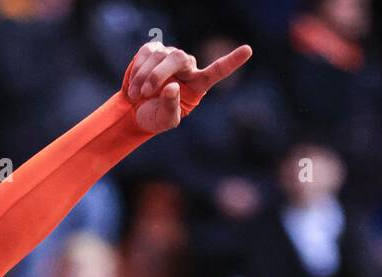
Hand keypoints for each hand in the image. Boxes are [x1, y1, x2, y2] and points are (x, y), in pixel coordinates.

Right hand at [124, 41, 252, 132]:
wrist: (133, 110)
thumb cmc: (154, 117)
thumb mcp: (164, 120)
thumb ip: (170, 107)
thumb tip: (171, 86)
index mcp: (197, 84)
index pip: (217, 71)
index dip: (232, 61)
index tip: (248, 50)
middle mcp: (187, 66)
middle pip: (178, 58)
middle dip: (158, 74)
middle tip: (145, 93)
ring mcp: (170, 56)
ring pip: (159, 56)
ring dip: (143, 76)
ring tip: (135, 95)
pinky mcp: (153, 50)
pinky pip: (146, 53)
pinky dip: (136, 70)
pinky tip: (133, 85)